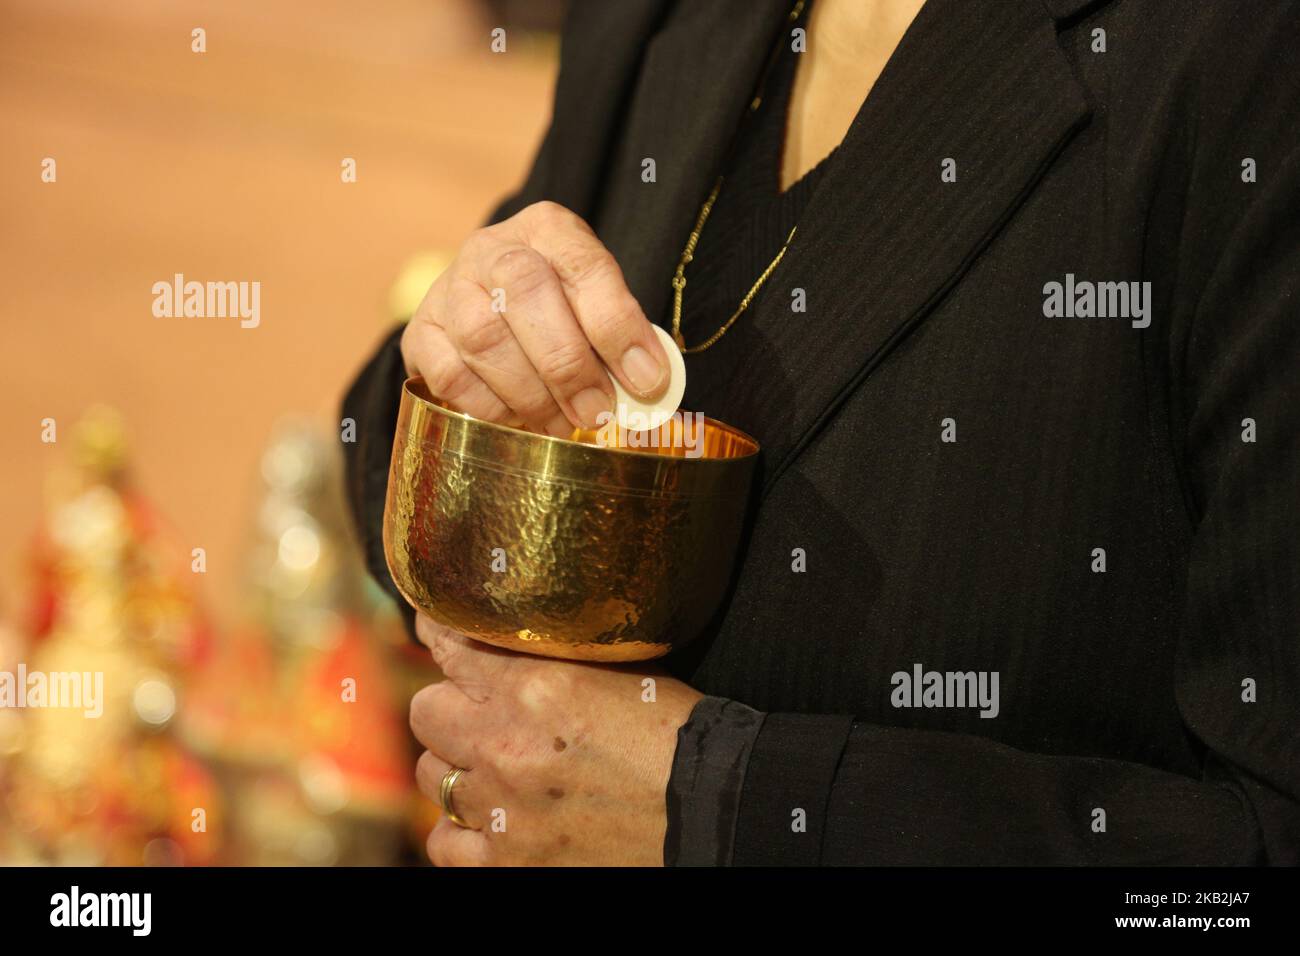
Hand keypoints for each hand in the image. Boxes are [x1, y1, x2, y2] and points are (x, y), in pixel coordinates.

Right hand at [401, 200, 671, 435]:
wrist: (492, 308)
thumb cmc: (561, 313)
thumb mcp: (597, 308)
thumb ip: (621, 340)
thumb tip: (649, 391)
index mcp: (548, 229)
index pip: (585, 266)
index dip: (618, 326)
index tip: (647, 380)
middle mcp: (492, 248)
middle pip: (525, 292)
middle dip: (568, 365)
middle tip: (596, 413)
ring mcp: (449, 288)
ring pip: (483, 337)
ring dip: (530, 394)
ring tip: (562, 426)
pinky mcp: (421, 332)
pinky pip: (450, 375)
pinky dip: (491, 408)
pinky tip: (519, 423)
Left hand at [409, 613, 702, 865]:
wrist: (711, 809)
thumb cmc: (673, 732)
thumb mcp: (616, 668)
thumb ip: (552, 652)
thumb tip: (505, 634)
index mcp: (534, 685)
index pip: (448, 644)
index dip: (440, 632)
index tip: (440, 630)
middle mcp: (504, 743)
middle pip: (426, 710)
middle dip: (452, 706)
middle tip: (483, 713)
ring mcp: (500, 808)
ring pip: (431, 776)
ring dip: (459, 766)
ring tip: (495, 768)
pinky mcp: (506, 861)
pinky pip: (444, 841)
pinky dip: (463, 829)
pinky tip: (492, 818)